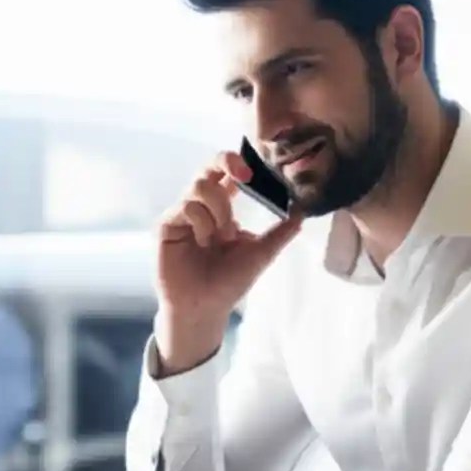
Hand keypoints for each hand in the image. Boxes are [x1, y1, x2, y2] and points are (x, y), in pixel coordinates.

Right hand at [154, 150, 302, 372]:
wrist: (205, 308)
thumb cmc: (229, 282)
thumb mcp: (262, 253)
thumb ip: (281, 231)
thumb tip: (303, 210)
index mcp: (222, 207)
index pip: (227, 173)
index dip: (239, 162)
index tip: (256, 170)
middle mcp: (201, 205)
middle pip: (209, 166)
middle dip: (227, 162)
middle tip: (245, 175)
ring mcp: (182, 213)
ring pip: (201, 186)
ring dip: (220, 210)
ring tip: (222, 237)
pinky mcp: (167, 224)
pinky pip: (187, 206)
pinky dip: (202, 222)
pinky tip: (204, 242)